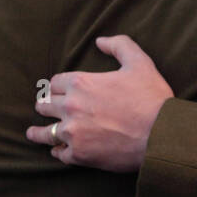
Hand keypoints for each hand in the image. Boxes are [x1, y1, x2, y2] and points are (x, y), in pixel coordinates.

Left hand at [27, 35, 172, 171]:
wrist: (161, 134)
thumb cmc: (152, 98)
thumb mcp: (140, 63)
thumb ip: (119, 45)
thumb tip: (100, 41)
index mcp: (81, 83)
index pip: (54, 83)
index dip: (56, 86)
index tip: (57, 91)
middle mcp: (70, 107)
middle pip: (44, 105)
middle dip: (45, 106)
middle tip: (45, 109)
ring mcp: (72, 133)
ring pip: (43, 133)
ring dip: (39, 132)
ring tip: (35, 133)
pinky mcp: (79, 155)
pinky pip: (59, 154)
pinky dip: (58, 151)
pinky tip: (58, 151)